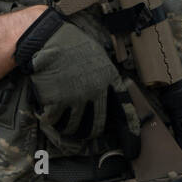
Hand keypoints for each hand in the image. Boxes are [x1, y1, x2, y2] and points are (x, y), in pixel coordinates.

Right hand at [26, 20, 118, 152]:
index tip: (134, 141)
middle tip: (87, 135)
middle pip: (97, 122)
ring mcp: (77, 97)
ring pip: (74, 125)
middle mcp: (96, 91)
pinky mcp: (57, 101)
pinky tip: (47, 117)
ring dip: (69, 129)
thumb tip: (106, 93)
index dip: (130, 125)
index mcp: (109, 79)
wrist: (50, 40)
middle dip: (91, 132)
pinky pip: (55, 120)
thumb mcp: (99, 57)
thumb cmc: (73, 45)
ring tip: (65, 128)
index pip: (124, 107)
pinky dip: (51, 121)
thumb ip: (104, 76)